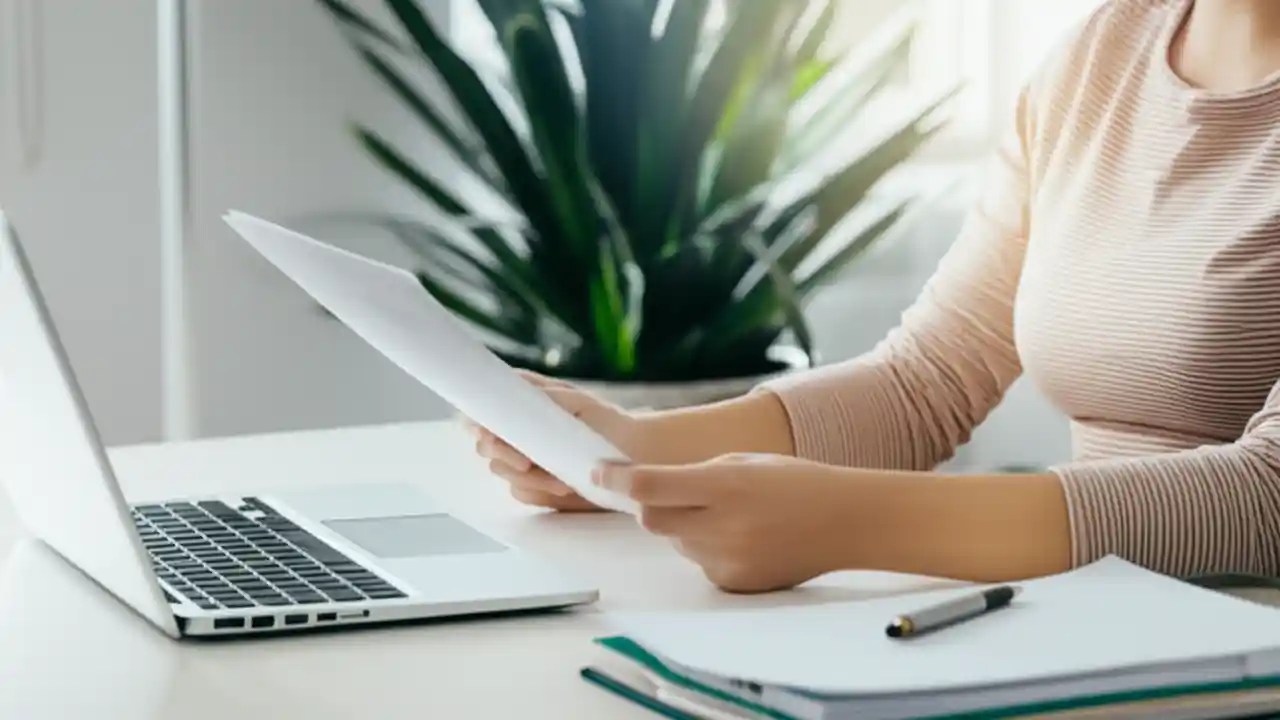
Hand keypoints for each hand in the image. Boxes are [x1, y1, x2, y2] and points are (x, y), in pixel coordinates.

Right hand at [466, 372, 648, 511]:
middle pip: (485, 444)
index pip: (481, 409)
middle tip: (527, 463)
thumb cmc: (607, 422)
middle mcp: (518, 431)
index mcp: (523, 403)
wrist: (637, 456)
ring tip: (562, 478)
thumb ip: (542, 397)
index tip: (488, 433)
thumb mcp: (576, 402)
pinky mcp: (535, 486)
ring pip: (501, 471)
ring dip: (529, 477)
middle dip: (504, 455)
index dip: (476, 421)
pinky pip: (521, 492)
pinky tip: (566, 486)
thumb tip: (510, 394)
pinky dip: (540, 491)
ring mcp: (524, 460)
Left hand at [594, 454, 858, 592]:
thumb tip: (648, 488)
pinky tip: (743, 538)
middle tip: (671, 492)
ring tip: (729, 515)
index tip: (599, 474)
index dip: (617, 480)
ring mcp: (727, 559)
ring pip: (676, 541)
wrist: (845, 521)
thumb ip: (694, 476)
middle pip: (652, 519)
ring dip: (685, 526)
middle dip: (650, 504)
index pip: (650, 486)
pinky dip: (707, 549)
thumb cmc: (795, 483)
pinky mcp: (734, 583)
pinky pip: (699, 564)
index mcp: (724, 486)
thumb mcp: (743, 462)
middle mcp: (722, 526)